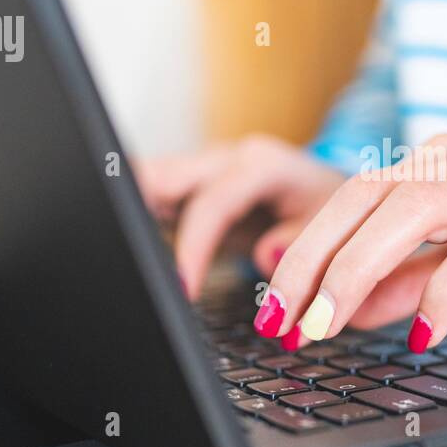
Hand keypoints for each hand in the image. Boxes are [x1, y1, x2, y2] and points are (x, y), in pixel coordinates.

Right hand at [134, 135, 344, 297]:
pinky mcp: (193, 189)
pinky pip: (157, 197)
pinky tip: (125, 241)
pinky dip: (139, 217)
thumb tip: (264, 256)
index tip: (182, 287)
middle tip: (120, 250)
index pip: (214, 201)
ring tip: (112, 244)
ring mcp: (206, 171)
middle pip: (167, 174)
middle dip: (136, 204)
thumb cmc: (334, 214)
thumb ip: (300, 245)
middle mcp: (227, 160)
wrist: (334, 197)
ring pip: (153, 180)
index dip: (193, 245)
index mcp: (262, 165)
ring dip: (132, 209)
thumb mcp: (332, 232)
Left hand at [254, 134, 446, 351]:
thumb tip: (340, 311)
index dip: (303, 249)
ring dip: (360, 270)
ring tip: (330, 325)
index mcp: (432, 163)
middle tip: (284, 322)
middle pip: (367, 196)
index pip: (349, 196)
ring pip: (413, 210)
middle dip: (314, 261)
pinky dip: (445, 289)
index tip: (274, 307)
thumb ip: (401, 278)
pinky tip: (425, 333)